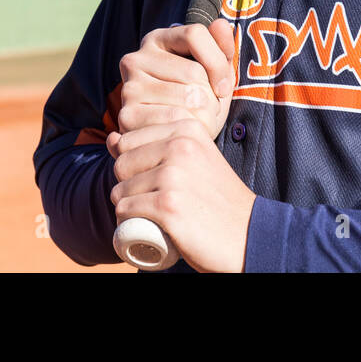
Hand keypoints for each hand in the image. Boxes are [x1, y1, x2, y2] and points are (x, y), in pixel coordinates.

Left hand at [107, 117, 255, 272]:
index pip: (127, 139)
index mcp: (186, 127)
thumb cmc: (215, 198)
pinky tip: (149, 226)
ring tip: (155, 215)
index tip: (157, 180)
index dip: (134, 165)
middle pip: (121, 163)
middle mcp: (179, 145)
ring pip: (120, 190)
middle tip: (155, 201)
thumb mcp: (192, 158)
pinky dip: (129, 224)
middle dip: (129, 186)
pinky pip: (125, 211)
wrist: (248, 234)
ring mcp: (173, 175)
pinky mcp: (167, 205)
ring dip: (130, 208)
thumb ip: (156, 143)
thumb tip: (111, 137)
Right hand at [117, 19, 236, 139]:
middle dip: (213, 97)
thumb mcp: (213, 72)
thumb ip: (221, 47)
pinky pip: (174, 120)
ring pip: (188, 97)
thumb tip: (221, 24)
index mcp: (156, 39)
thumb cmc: (196, 100)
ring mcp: (128, 87)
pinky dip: (189, 129)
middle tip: (209, 111)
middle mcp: (135, 58)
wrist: (172, 139)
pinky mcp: (127, 115)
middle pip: (194, 72)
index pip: (195, 33)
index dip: (218, 62)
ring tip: (200, 122)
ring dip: (205, 116)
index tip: (224, 88)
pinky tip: (186, 133)